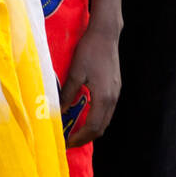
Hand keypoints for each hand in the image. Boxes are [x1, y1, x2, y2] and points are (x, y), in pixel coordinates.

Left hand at [60, 24, 120, 146]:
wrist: (105, 34)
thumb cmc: (89, 51)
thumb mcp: (75, 72)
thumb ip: (68, 94)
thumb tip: (59, 111)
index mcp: (103, 97)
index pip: (93, 126)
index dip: (80, 137)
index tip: (67, 142)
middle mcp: (113, 99)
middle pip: (101, 127)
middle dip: (86, 137)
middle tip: (70, 140)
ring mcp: (116, 93)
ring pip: (105, 119)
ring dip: (91, 128)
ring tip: (76, 130)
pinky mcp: (115, 87)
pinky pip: (107, 110)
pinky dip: (96, 118)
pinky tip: (85, 114)